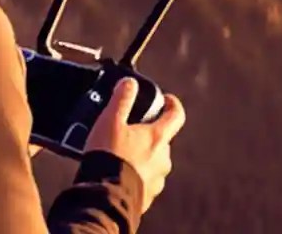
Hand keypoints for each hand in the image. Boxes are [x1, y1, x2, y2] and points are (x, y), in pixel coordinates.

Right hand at [83, 77, 184, 213]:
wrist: (105, 198)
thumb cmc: (109, 156)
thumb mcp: (110, 121)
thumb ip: (121, 100)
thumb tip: (130, 83)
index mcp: (158, 138)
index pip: (176, 115)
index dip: (172, 104)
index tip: (166, 100)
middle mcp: (163, 159)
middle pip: (162, 140)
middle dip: (149, 134)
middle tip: (130, 132)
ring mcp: (157, 180)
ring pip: (154, 162)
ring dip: (142, 157)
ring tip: (119, 157)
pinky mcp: (147, 197)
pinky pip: (144, 182)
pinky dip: (135, 176)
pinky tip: (117, 175)